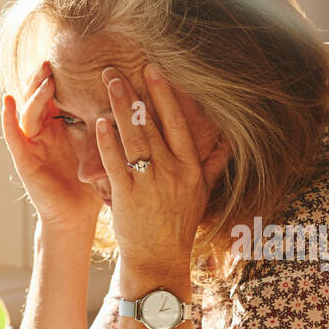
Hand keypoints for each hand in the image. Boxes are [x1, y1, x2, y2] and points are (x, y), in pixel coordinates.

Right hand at [1, 61, 103, 232]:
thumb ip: (107, 124)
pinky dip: (7, 118)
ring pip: (28, 111)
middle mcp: (43, 132)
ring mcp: (31, 144)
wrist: (77, 217)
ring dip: (34, 93)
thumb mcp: (100, 147)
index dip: (61, 76)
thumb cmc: (91, 183)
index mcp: (61, 126)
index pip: (58, 94)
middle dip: (45, 78)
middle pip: (39, 97)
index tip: (73, 57)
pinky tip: (7, 101)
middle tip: (53, 60)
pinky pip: (12, 135)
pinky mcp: (23, 160)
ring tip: (43, 77)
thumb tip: (134, 96)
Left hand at [95, 63, 229, 272]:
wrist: (159, 260)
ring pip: (134, 138)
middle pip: (151, 125)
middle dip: (133, 94)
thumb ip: (212, 164)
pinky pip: (116, 164)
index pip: (177, 123)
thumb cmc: (178, 224)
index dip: (165, 95)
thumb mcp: (202, 193)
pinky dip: (107, 142)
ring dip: (119, 108)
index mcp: (190, 168)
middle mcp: (172, 173)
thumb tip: (228, 140)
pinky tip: (100, 123)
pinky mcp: (127, 197)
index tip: (152, 70)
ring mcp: (150, 184)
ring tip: (108, 83)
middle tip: (115, 69)